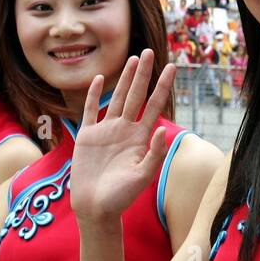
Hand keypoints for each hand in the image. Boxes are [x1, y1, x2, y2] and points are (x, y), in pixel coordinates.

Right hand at [69, 50, 175, 223]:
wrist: (96, 209)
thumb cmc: (122, 197)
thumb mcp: (143, 176)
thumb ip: (154, 154)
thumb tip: (161, 130)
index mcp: (141, 138)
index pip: (154, 105)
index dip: (162, 86)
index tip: (172, 67)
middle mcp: (125, 130)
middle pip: (136, 95)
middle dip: (144, 74)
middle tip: (150, 51)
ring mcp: (106, 132)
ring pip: (117, 98)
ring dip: (125, 79)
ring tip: (133, 60)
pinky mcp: (88, 137)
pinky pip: (90, 111)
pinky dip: (92, 95)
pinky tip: (97, 79)